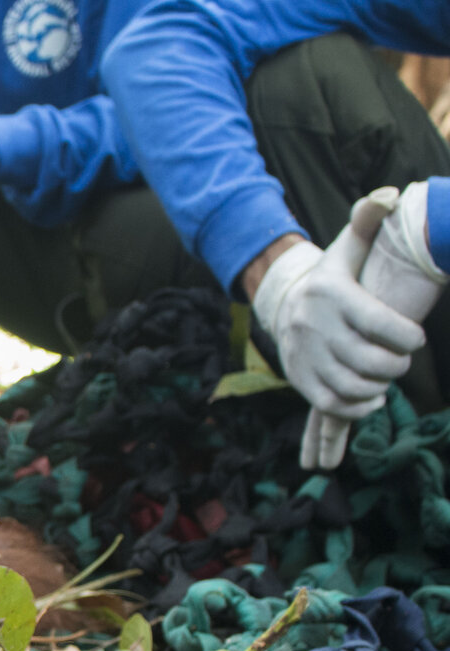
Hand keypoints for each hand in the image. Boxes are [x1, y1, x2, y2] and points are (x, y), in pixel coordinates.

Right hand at [304, 181, 449, 469]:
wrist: (283, 304)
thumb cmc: (334, 276)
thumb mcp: (350, 247)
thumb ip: (371, 220)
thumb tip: (391, 194)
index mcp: (333, 295)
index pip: (381, 324)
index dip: (408, 338)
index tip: (416, 338)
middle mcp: (314, 326)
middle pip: (369, 360)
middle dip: (396, 365)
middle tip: (402, 359)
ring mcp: (303, 355)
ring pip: (352, 386)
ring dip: (379, 387)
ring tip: (386, 377)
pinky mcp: (298, 378)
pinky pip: (333, 403)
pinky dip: (359, 407)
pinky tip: (373, 398)